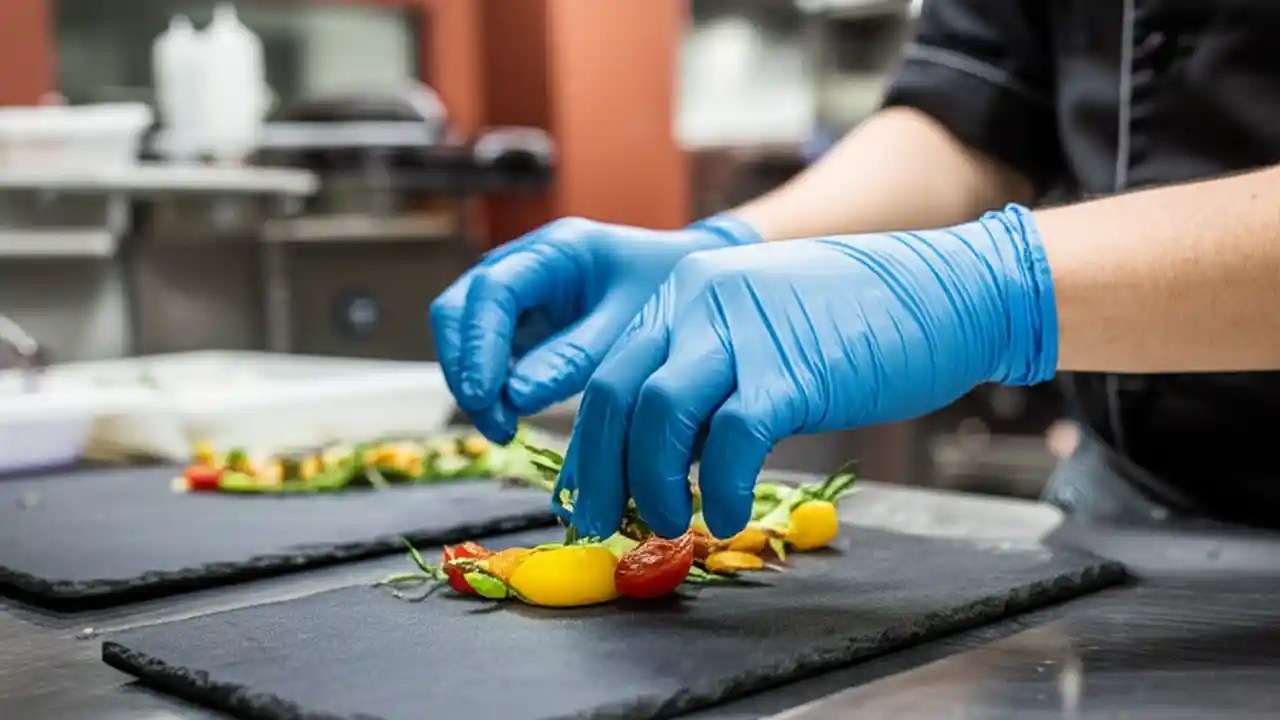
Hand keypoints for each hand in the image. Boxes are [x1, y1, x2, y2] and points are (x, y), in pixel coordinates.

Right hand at [430, 215, 759, 442]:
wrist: (693, 286)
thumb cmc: (668, 295)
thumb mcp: (630, 324)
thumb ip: (576, 356)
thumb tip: (515, 397)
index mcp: (555, 251)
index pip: (492, 290)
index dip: (478, 346)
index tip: (484, 397)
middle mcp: (523, 266)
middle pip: (458, 311)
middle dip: (466, 369)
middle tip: (495, 424)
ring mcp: (516, 296)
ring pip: (464, 336)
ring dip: (475, 384)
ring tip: (506, 428)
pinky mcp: (520, 326)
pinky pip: (487, 356)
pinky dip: (491, 388)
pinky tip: (514, 419)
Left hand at [560, 205, 1057, 537]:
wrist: (944, 291)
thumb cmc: (851, 324)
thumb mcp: (757, 335)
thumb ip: (705, 383)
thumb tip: (659, 459)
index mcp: (684, 296)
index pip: (609, 373)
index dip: (589, 444)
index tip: (584, 495)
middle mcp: (699, 304)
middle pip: (617, 395)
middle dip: (600, 471)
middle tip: (601, 524)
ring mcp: (744, 332)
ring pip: (659, 414)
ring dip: (653, 483)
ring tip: (672, 524)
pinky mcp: (793, 370)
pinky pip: (732, 439)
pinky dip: (720, 488)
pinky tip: (730, 516)